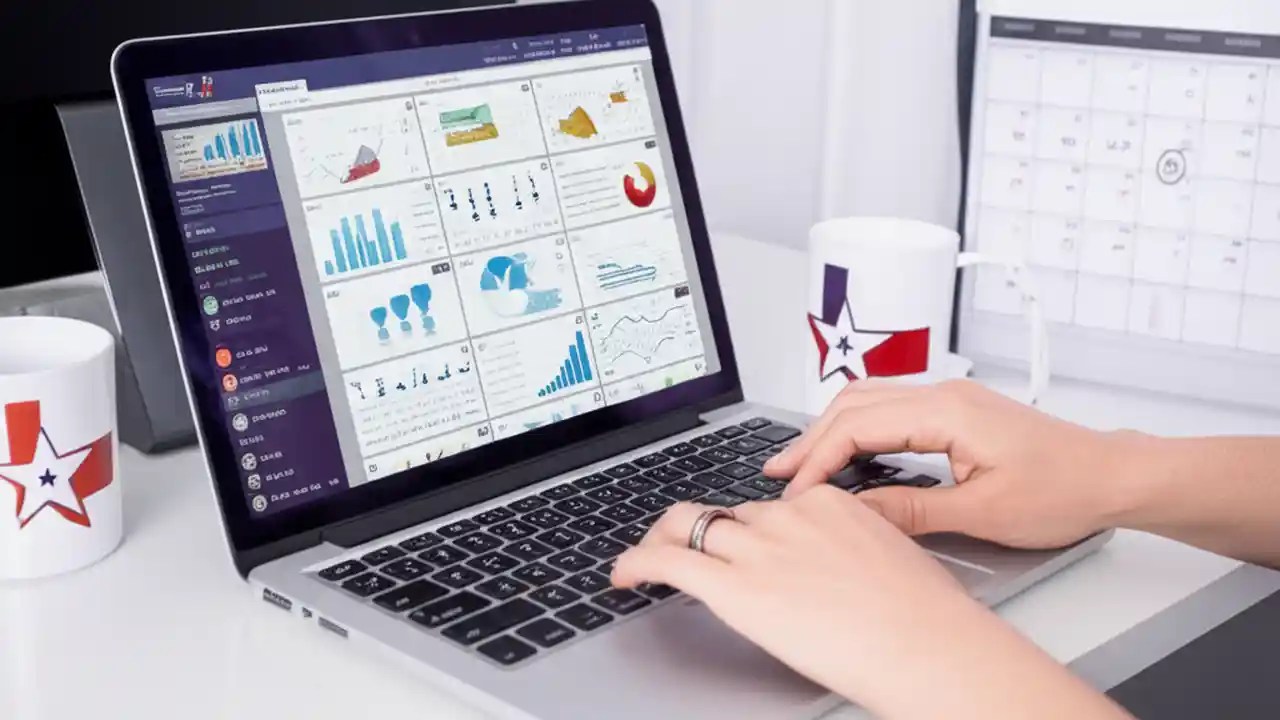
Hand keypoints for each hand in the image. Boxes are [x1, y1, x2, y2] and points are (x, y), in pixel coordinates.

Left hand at [611, 487, 980, 714]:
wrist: (926, 645)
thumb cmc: (924, 616)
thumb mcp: (890, 557)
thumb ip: (849, 550)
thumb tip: (835, 569)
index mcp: (826, 502)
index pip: (769, 505)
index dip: (748, 529)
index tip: (740, 542)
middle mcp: (787, 515)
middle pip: (728, 514)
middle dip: (703, 530)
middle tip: (680, 542)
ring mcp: (758, 547)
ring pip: (690, 526)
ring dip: (664, 541)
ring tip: (647, 557)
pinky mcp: (734, 585)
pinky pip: (669, 562)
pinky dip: (637, 563)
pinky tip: (623, 575)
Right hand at [765, 380, 1134, 549]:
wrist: (1112, 475)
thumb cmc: (1065, 489)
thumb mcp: (983, 512)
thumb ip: (911, 510)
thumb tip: (855, 513)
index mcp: (946, 411)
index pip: (857, 425)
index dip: (818, 459)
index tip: (795, 491)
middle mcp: (943, 394)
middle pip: (853, 404)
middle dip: (811, 439)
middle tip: (778, 475)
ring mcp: (949, 399)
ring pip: (869, 401)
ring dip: (830, 430)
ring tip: (801, 465)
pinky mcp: (955, 411)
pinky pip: (890, 410)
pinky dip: (857, 429)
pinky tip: (847, 455)